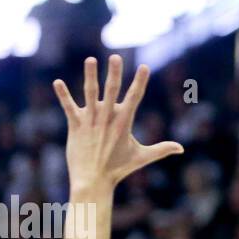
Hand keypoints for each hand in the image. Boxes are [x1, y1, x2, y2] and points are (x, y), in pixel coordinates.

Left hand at [54, 55, 182, 193]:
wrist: (93, 182)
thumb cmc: (117, 169)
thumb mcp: (141, 157)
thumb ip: (161, 149)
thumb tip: (181, 149)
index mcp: (123, 123)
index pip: (134, 98)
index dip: (140, 82)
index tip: (144, 67)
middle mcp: (107, 119)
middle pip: (112, 91)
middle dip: (114, 74)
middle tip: (116, 56)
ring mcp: (90, 122)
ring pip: (90, 94)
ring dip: (90, 76)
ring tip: (90, 59)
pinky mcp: (75, 126)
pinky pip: (68, 107)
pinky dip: (63, 95)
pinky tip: (57, 82)